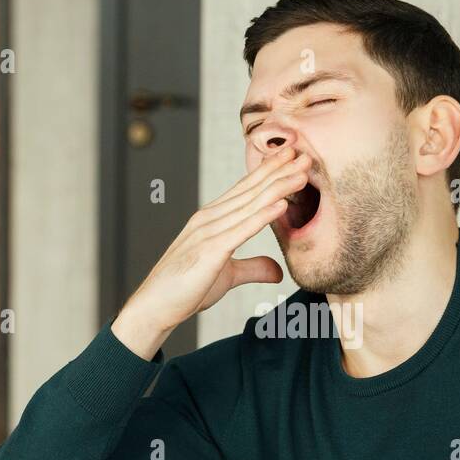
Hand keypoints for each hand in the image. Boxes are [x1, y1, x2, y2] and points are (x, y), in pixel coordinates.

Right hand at [111, 146, 311, 357]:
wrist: (154, 308)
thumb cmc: (185, 291)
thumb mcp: (227, 276)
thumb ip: (253, 268)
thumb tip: (278, 271)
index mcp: (212, 219)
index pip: (246, 190)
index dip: (271, 172)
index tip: (293, 157)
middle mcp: (209, 219)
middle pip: (251, 190)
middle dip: (279, 170)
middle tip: (305, 151)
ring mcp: (208, 232)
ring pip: (250, 204)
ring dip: (278, 186)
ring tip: (302, 170)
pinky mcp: (209, 251)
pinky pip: (241, 230)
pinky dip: (262, 216)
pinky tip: (282, 204)